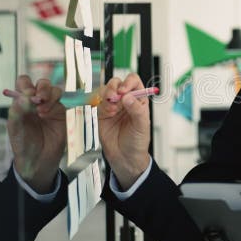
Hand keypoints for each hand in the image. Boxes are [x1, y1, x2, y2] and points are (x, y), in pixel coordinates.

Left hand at [7, 75, 65, 193]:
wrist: (37, 160)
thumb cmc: (23, 143)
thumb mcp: (14, 126)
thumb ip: (18, 109)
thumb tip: (24, 96)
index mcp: (23, 102)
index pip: (24, 83)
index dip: (26, 85)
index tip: (26, 96)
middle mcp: (37, 102)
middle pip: (42, 83)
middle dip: (42, 88)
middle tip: (38, 99)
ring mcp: (51, 107)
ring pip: (54, 90)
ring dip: (49, 96)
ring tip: (41, 111)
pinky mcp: (62, 114)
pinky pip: (62, 102)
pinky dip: (54, 104)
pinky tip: (47, 115)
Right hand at [98, 73, 150, 189]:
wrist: (125, 158)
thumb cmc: (137, 142)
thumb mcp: (141, 126)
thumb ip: (136, 110)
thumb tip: (128, 97)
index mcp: (139, 100)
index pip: (134, 82)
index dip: (129, 82)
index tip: (124, 90)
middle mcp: (125, 101)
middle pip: (117, 83)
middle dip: (114, 87)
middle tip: (115, 97)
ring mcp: (113, 106)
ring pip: (106, 90)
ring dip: (107, 95)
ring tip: (112, 108)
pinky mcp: (102, 113)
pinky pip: (99, 102)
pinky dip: (102, 105)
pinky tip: (108, 113)